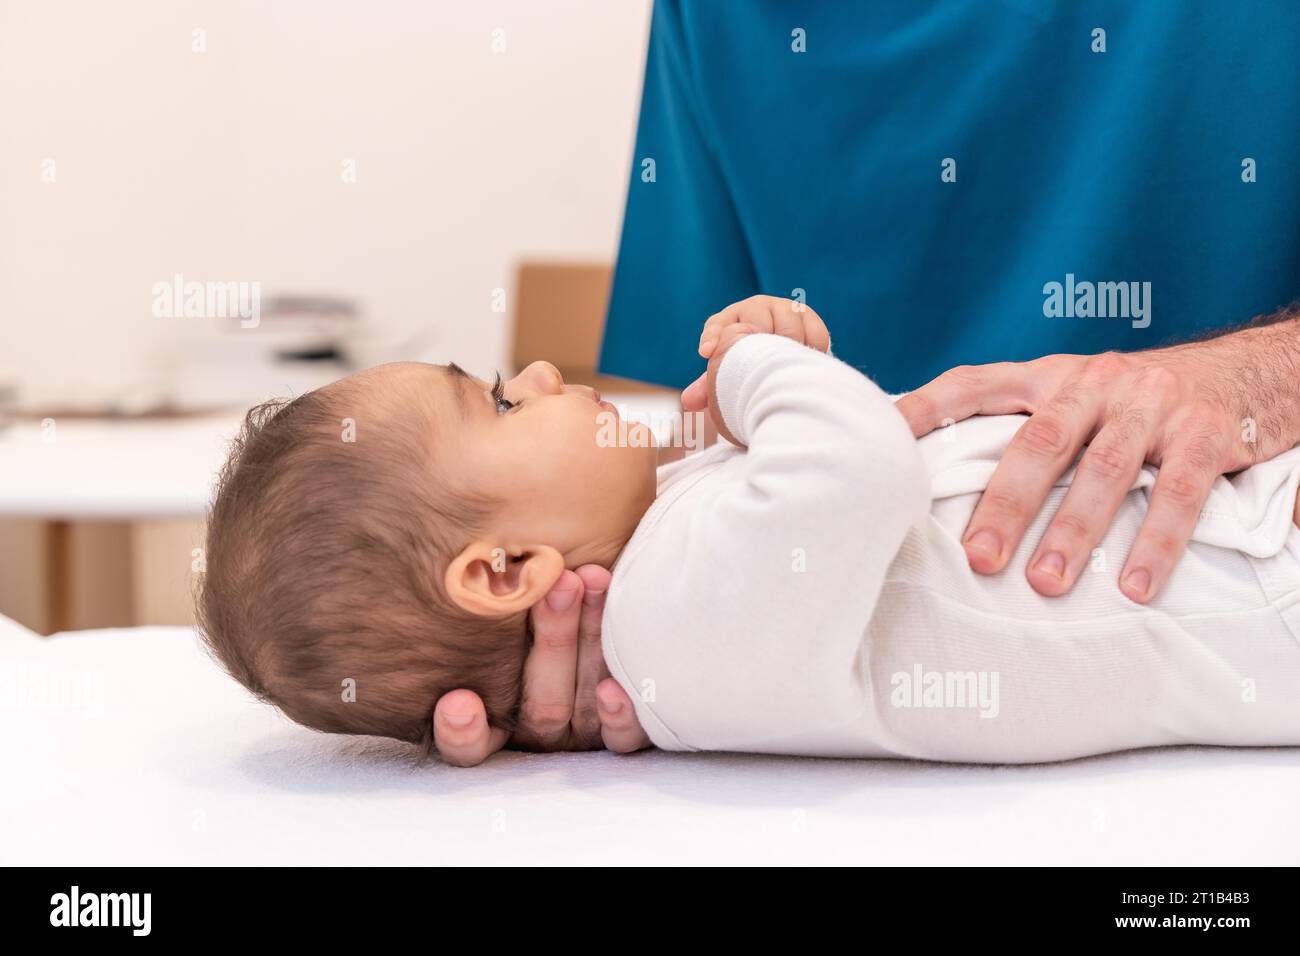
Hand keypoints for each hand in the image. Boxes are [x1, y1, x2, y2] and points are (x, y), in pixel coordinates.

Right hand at [432, 565, 650, 764]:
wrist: (603, 607)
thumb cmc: (531, 605)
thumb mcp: (508, 608)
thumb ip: (500, 599)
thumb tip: (495, 554)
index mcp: (496, 717)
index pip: (467, 745)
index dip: (460, 730)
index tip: (457, 701)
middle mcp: (537, 732)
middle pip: (540, 708)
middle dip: (554, 640)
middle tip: (562, 582)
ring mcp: (581, 736)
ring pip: (582, 709)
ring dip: (590, 642)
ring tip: (594, 583)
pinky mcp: (621, 736)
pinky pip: (623, 739)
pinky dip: (620, 714)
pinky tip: (616, 688)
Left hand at [681, 295, 830, 411]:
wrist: (782, 360)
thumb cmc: (746, 368)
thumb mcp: (729, 375)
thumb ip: (710, 386)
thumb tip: (689, 401)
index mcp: (727, 322)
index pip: (716, 325)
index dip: (712, 336)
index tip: (707, 352)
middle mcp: (754, 309)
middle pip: (756, 318)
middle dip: (760, 342)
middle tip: (762, 364)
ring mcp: (782, 309)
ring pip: (788, 324)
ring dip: (789, 348)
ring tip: (786, 369)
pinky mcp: (807, 316)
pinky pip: (813, 332)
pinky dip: (811, 349)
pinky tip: (805, 364)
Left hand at [895, 321, 1299, 602]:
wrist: (1246, 370)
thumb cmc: (1134, 404)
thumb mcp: (1074, 396)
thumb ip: (1020, 426)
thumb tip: (938, 478)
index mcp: (1050, 375)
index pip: (974, 384)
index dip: (927, 408)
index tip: (883, 440)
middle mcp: (1094, 382)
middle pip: (1037, 442)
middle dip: (1005, 504)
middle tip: (979, 558)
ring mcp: (1150, 406)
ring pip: (1102, 470)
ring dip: (1073, 531)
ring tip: (1044, 584)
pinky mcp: (1204, 434)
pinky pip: (1177, 492)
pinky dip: (1157, 542)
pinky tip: (1137, 587)